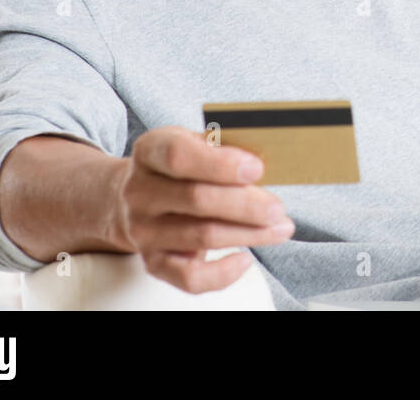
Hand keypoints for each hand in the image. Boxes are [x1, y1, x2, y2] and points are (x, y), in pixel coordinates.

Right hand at [113, 126, 295, 293]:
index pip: (177, 155)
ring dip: (249, 234)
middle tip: (277, 208)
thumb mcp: (196, 143)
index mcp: (149, 151)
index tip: (256, 169)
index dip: (220, 164)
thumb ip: (224, 149)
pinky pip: (189, 277)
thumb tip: (262, 165)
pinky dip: (222, 273)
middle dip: (246, 205)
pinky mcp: (153, 262)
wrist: (139, 197)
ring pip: (202, 236)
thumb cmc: (182, 167)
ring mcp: (143, 230)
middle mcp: (139, 191)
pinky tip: (246, 259)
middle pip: (196, 199)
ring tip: (280, 228)